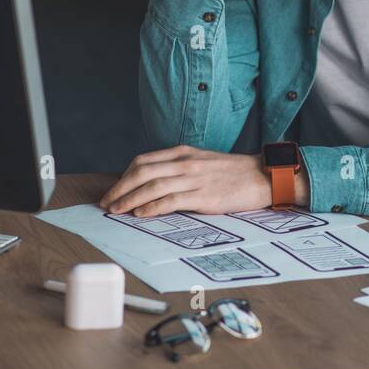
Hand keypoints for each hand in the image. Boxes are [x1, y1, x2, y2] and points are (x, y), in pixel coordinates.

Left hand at [98, 146, 306, 216]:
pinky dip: (151, 207)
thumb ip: (179, 169)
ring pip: (152, 186)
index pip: (143, 161)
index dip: (124, 176)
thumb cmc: (233, 173)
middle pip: (142, 172)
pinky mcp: (203, 195)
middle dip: (120, 188)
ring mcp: (194, 178)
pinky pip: (170, 200)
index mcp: (183, 153)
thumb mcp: (202, 163)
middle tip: (106, 203)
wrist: (262, 177)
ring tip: (116, 211)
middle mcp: (185, 162)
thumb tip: (154, 184)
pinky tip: (140, 214)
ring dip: (129, 199)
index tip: (114, 190)